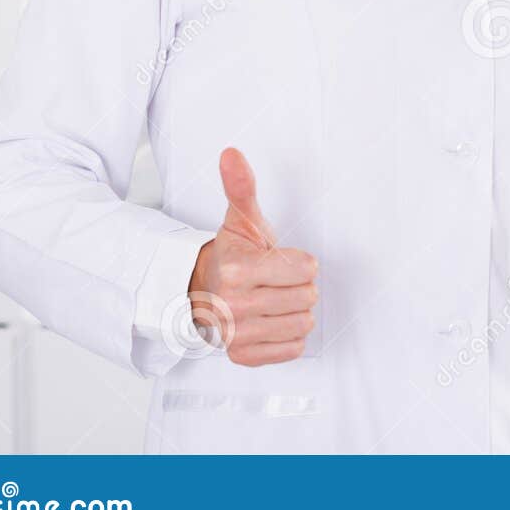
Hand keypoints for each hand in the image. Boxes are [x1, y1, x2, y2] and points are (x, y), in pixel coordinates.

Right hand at [187, 148, 318, 365]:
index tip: (279, 259)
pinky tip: (272, 320)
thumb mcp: (239, 218)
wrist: (202, 291)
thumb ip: (241, 185)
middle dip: (299, 286)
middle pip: (308, 297)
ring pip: (303, 323)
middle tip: (276, 280)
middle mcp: (233, 306)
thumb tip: (231, 153)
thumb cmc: (231, 254)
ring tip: (274, 299)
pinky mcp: (244, 356)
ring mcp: (237, 335)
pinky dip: (289, 337)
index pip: (306, 268)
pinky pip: (293, 349)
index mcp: (236, 270)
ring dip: (296, 311)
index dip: (301, 262)